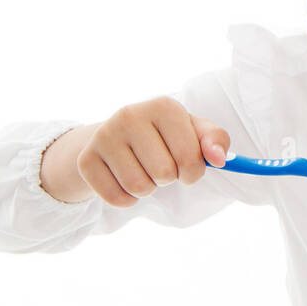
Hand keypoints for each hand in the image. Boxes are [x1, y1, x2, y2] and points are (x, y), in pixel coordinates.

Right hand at [76, 96, 231, 207]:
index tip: (188, 166)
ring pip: (138, 187)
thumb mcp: (194, 132)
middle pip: (164, 174)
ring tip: (144, 171)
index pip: (190, 157)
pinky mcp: (86, 159)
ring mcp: (104, 135)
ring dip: (148, 189)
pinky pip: (116, 198)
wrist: (119, 137)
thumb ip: (215, 141)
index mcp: (163, 106)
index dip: (193, 171)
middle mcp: (129, 114)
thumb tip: (220, 159)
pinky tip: (125, 180)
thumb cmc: (167, 136)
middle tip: (162, 167)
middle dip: (169, 179)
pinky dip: (127, 199)